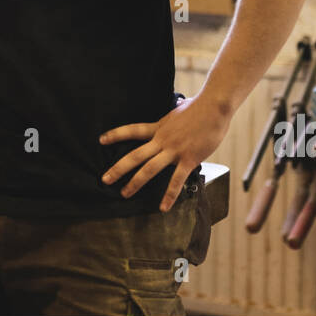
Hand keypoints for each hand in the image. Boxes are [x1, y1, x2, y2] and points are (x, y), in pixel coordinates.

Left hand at [99, 95, 231, 211]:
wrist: (214, 107)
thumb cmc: (200, 107)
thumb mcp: (179, 110)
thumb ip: (173, 116)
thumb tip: (176, 108)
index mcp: (159, 127)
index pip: (132, 130)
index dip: (115, 135)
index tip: (101, 140)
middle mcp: (162, 140)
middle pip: (134, 155)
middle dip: (118, 168)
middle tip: (104, 179)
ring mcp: (174, 150)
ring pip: (149, 169)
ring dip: (135, 182)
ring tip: (124, 194)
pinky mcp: (188, 159)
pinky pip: (176, 180)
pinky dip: (169, 196)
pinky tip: (163, 208)